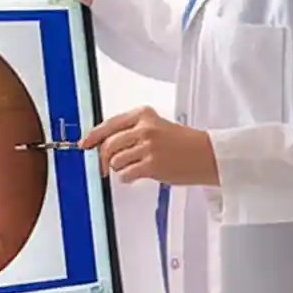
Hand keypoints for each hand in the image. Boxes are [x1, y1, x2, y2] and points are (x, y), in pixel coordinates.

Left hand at [81, 106, 219, 185]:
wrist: (207, 155)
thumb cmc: (184, 143)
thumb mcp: (157, 127)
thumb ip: (132, 132)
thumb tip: (103, 144)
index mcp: (144, 115)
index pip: (109, 124)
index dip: (93, 136)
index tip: (85, 144)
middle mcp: (144, 128)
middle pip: (108, 145)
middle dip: (102, 159)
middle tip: (104, 167)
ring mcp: (148, 147)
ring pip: (116, 161)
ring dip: (120, 168)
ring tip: (135, 167)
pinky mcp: (152, 165)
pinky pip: (126, 175)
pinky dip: (127, 177)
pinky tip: (138, 174)